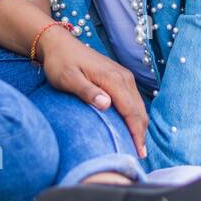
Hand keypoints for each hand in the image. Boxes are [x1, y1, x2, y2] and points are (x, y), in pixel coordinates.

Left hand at [37, 27, 148, 158]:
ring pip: (138, 105)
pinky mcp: (120, 77)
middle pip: (139, 110)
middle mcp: (123, 77)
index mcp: (113, 79)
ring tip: (136, 146)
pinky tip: (130, 127)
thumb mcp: (68, 78)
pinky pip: (133, 100)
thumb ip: (87, 91)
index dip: (136, 132)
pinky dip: (135, 115)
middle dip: (141, 133)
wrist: (59, 44)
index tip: (138, 152)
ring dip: (139, 125)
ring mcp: (123, 76)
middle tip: (138, 155)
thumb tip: (106, 104)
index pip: (131, 111)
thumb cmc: (60, 62)